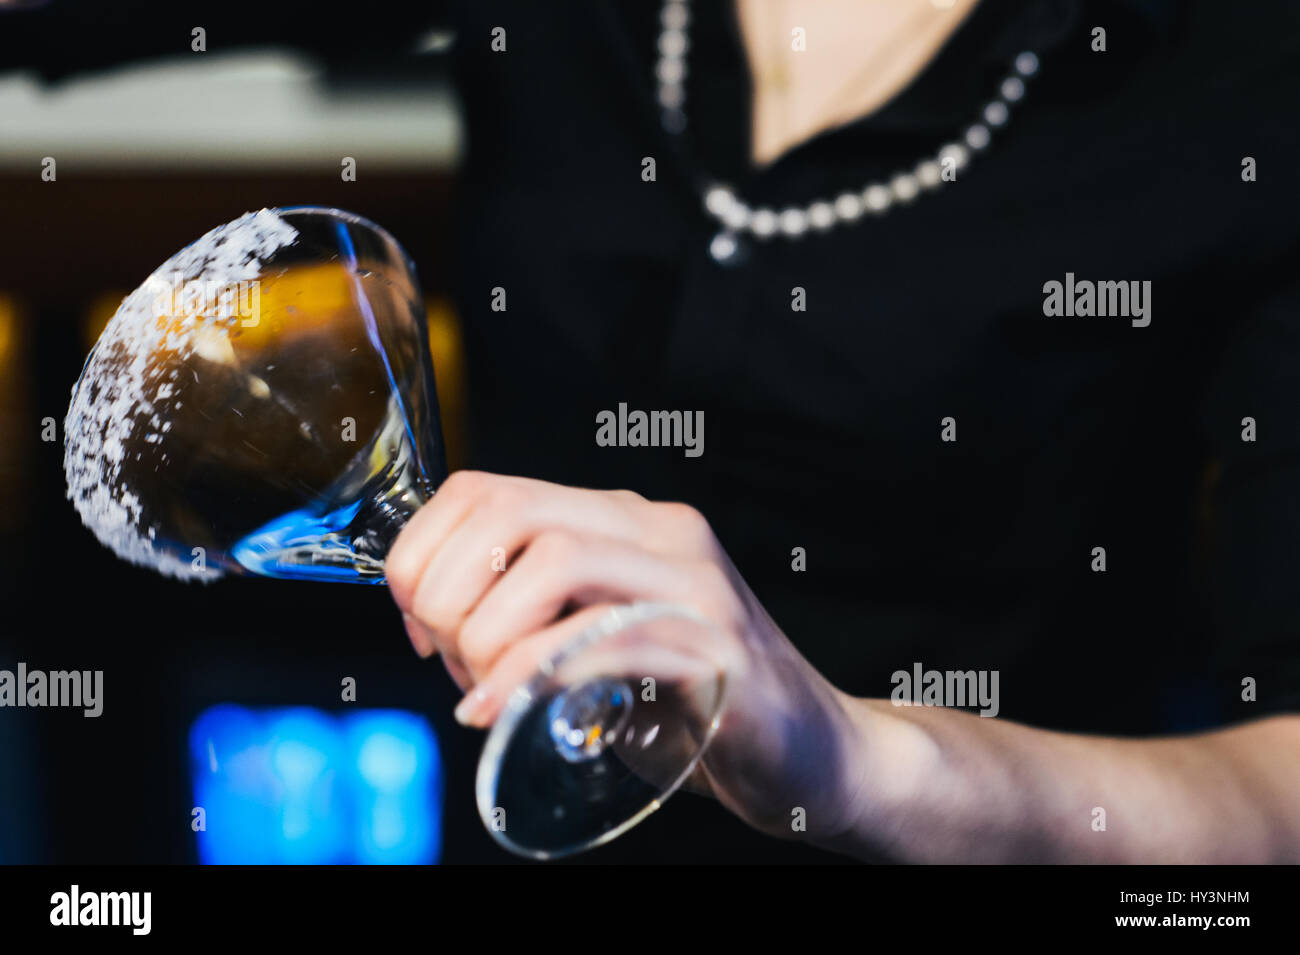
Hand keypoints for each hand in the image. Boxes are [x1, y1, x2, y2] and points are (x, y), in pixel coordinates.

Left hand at [384, 470, 869, 843]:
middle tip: (443, 656)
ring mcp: (695, 586)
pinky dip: (531, 676)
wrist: (815, 754)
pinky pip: (605, 640)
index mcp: (624, 522)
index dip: (423, 550)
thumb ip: (538, 614)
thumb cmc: (695, 702)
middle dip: (445, 589)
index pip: (488, 489)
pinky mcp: (718, 652)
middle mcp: (660, 534)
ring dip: (487, 633)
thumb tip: (434, 625)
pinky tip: (499, 712)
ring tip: (479, 688)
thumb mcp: (602, 637)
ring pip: (555, 562)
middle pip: (511, 513)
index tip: (416, 619)